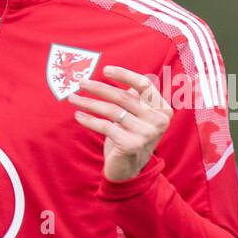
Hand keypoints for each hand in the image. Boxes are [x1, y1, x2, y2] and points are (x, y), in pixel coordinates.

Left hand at [67, 65, 171, 182]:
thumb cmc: (130, 134)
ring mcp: (146, 134)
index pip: (144, 84)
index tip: (105, 70)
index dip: (124, 75)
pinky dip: (90, 120)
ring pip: (112, 111)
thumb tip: (109, 72)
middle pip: (124, 97)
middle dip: (99, 88)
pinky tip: (79, 115)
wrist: (130, 167)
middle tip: (81, 82)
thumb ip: (132, 96)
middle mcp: (159, 121)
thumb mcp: (136, 114)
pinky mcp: (131, 145)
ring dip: (89, 102)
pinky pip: (106, 126)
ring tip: (74, 98)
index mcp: (163, 109)